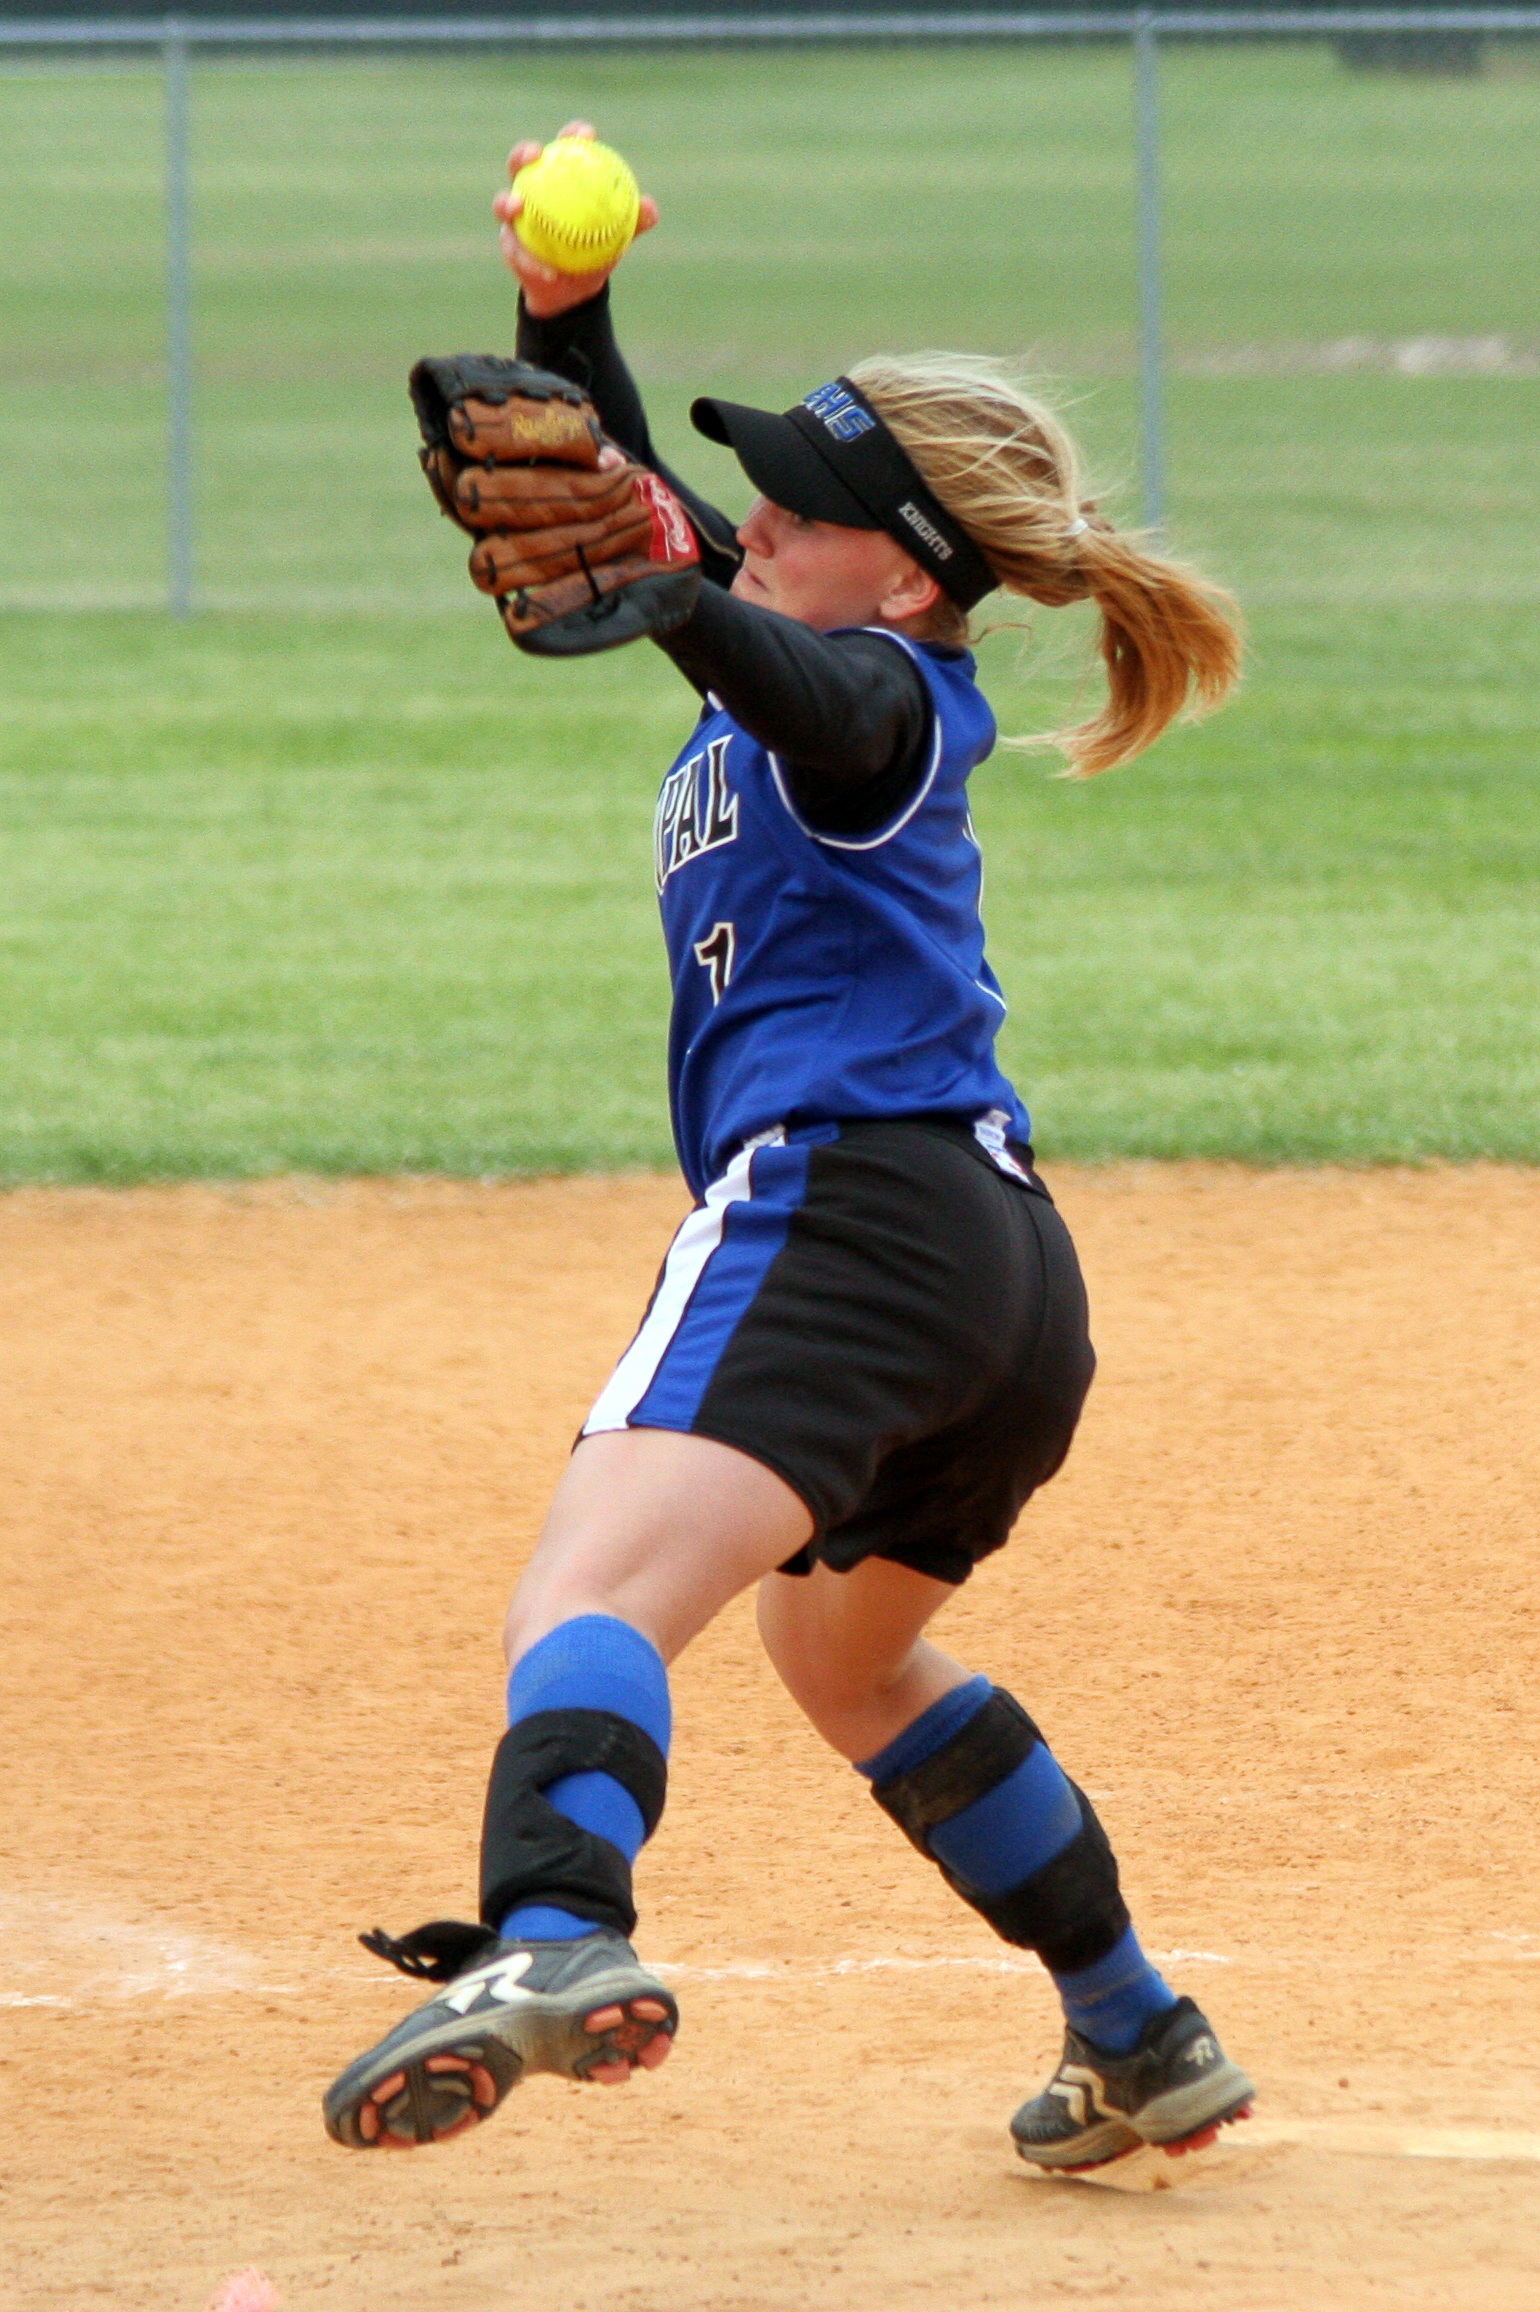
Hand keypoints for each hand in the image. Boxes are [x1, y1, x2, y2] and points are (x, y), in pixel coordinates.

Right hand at [493, 119, 658, 318]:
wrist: (574, 287)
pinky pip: (517, 251)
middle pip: (521, 163)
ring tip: (518, 207)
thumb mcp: (618, 236)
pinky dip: (532, 261)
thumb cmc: (596, 250)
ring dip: (508, 202)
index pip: (565, 149)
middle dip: (523, 153)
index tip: (587, 135)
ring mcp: (517, 217)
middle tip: (535, 154)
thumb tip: (650, 208)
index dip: (573, 135)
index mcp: (559, 178)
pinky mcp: (509, 244)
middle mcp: (533, 190)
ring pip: (504, 202)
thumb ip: (634, 220)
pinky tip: (548, 272)